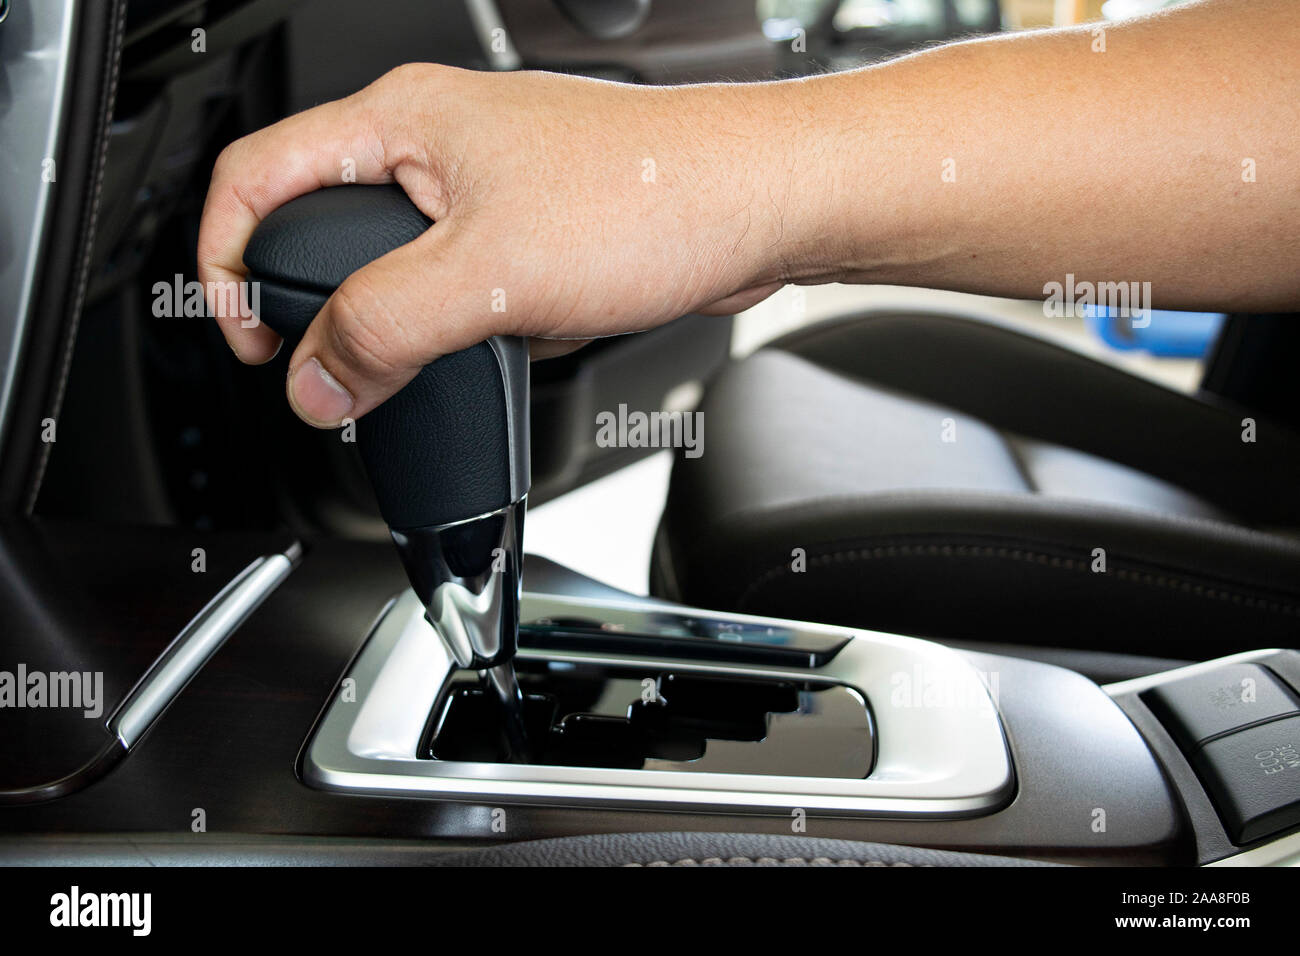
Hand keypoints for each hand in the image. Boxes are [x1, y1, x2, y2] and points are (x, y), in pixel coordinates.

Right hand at [197, 65, 808, 426]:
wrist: (760, 206)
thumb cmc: (653, 194)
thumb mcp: (489, 274)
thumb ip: (384, 329)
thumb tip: (315, 379)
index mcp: (403, 122)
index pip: (257, 178)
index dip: (226, 261)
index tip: (248, 338)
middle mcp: (437, 145)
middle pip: (321, 226)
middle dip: (315, 304)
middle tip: (325, 371)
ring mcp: (486, 188)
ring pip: (396, 264)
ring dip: (393, 325)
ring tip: (414, 365)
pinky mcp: (529, 232)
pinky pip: (459, 284)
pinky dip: (456, 325)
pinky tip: (490, 345)